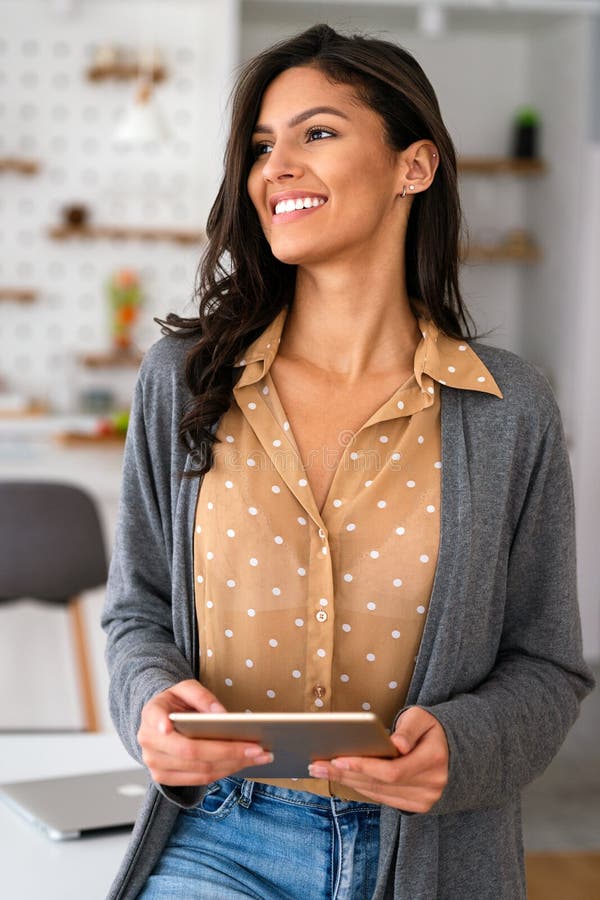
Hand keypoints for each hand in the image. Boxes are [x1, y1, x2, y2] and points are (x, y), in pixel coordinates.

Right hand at [137, 679, 272, 786]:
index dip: (161, 724)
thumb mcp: (185, 688)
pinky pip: (199, 780)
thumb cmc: (175, 702)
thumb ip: (201, 696)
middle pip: (191, 752)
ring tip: (259, 756)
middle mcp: (149, 743)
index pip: (156, 719)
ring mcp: (155, 764)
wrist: (160, 719)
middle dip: (228, 751)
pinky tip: (243, 762)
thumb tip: (221, 714)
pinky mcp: (165, 779)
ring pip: (199, 770)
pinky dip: (224, 771)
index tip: (168, 725)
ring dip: (232, 765)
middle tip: (258, 748)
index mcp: (151, 714)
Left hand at [309, 707, 448, 812]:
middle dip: (345, 774)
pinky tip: (342, 778)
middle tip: (316, 765)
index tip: (338, 760)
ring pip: (378, 794)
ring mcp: (425, 799)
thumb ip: (409, 729)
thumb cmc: (431, 729)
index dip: (364, 767)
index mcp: (434, 760)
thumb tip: (396, 744)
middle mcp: (431, 785)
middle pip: (380, 785)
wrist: (454, 750)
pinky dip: (361, 787)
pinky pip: (383, 798)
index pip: (393, 771)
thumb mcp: (423, 718)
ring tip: (322, 770)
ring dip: (348, 783)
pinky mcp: (418, 806)